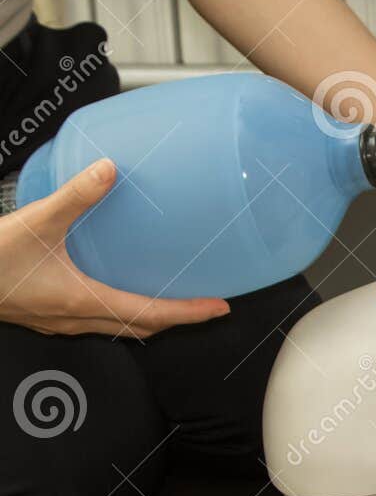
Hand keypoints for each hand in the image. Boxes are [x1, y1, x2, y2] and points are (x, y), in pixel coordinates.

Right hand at [0, 159, 229, 337]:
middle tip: (204, 304)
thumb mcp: (35, 224)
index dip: (189, 313)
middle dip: (176, 318)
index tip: (220, 308)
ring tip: (169, 296)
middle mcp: (75, 318)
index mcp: (82, 301)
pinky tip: (111, 286)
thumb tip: (109, 169)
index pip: (151, 314)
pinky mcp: (42, 314)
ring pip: (115, 325)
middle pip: (140, 326)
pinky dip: (116, 308)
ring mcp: (58, 321)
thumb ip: (75, 197)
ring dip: (146, 315)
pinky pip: (91, 317)